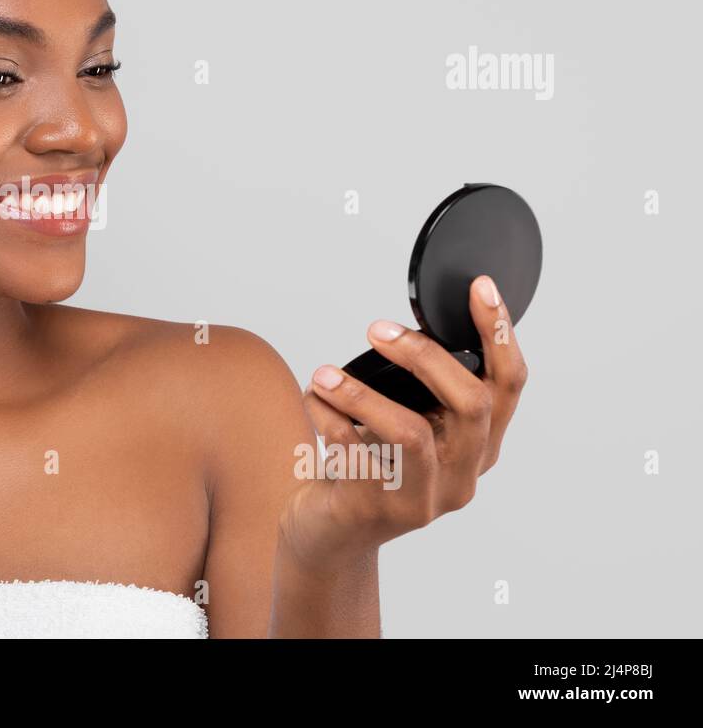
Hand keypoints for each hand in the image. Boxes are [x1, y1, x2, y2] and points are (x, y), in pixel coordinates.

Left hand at [278, 274, 527, 570]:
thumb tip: (405, 329)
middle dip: (425, 357)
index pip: (508, 386)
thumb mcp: (406, 426)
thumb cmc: (369, 467)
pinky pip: (353, 451)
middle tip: (378, 329)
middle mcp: (462, 475)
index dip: (500, 334)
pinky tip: (313, 400)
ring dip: (362, 394)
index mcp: (478, 446)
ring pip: (410, 433)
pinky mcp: (378, 510)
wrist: (329, 535)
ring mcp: (423, 498)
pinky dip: (326, 416)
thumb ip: (421, 391)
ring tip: (325, 373)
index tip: (481, 288)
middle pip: (470, 404)